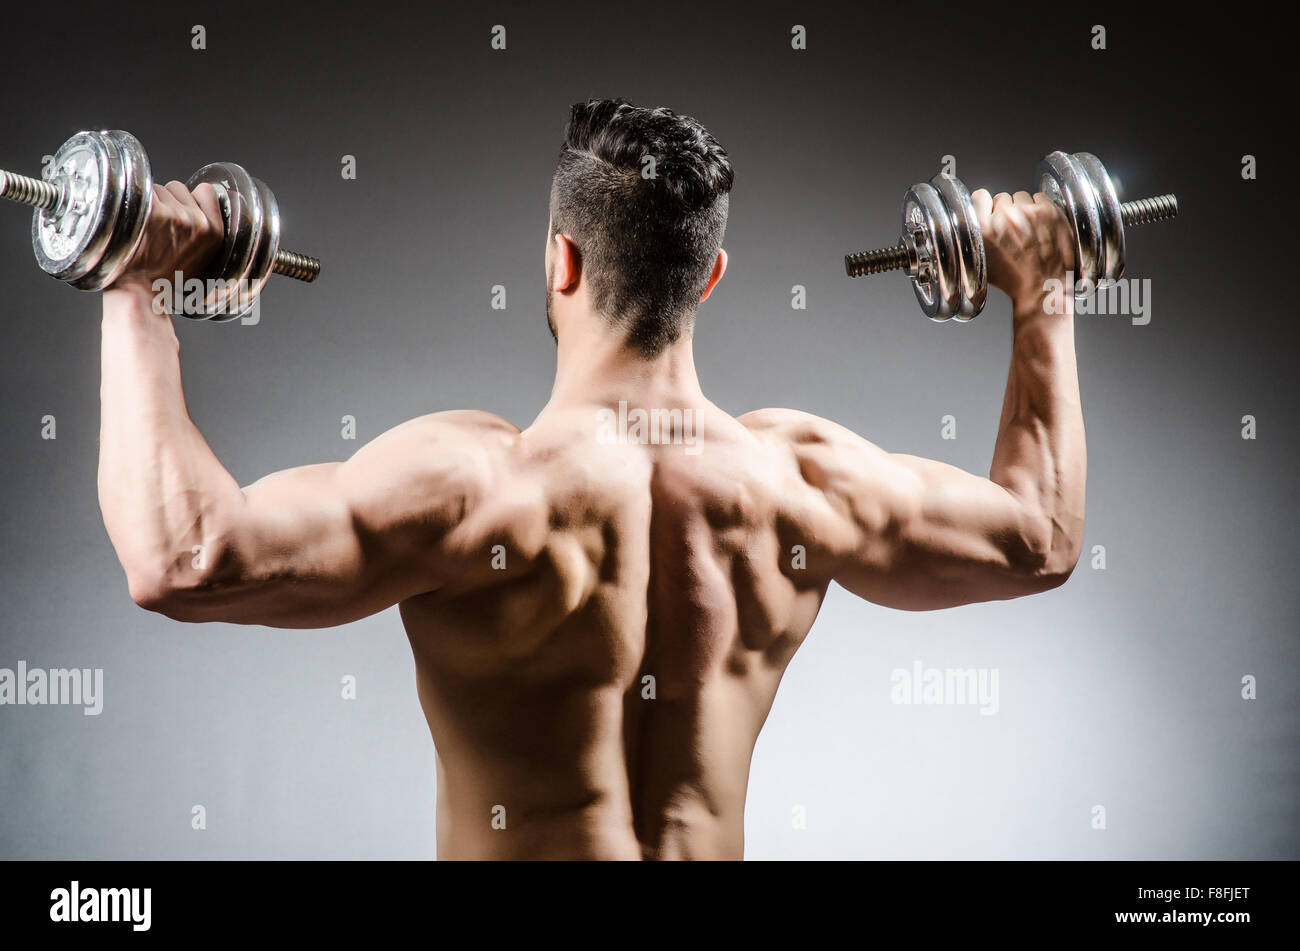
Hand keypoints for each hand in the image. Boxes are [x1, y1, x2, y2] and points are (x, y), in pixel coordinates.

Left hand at [110, 182, 223, 294]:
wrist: (139, 292)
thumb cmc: (162, 281)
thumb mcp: (199, 260)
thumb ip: (202, 230)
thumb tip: (193, 205)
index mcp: (215, 233)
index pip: (206, 191)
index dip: (189, 199)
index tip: (180, 213)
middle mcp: (198, 222)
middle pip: (178, 187)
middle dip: (166, 201)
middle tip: (157, 228)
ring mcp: (175, 215)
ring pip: (157, 188)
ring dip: (147, 202)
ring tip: (142, 228)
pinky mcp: (152, 212)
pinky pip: (139, 190)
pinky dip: (132, 203)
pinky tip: (131, 223)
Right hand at [971, 189, 1074, 306]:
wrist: (1044, 288)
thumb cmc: (1015, 280)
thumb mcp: (981, 261)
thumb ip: (975, 236)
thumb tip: (975, 220)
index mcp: (982, 229)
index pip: (979, 197)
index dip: (986, 206)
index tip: (990, 213)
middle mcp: (1004, 218)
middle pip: (1002, 198)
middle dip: (1006, 211)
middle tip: (1012, 231)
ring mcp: (1028, 212)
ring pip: (1021, 197)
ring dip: (1023, 209)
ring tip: (1028, 230)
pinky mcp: (1049, 211)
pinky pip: (1039, 197)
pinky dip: (1040, 208)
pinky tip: (1040, 226)